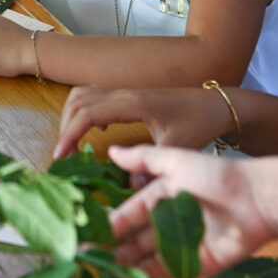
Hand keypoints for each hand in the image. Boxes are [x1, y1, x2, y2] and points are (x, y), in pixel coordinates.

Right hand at [55, 85, 233, 158]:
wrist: (217, 104)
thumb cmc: (200, 122)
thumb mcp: (178, 146)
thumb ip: (152, 164)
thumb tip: (129, 185)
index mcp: (131, 103)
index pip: (87, 114)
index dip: (69, 134)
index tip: (60, 157)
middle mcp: (123, 94)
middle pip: (78, 102)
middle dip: (65, 128)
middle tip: (65, 156)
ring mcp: (125, 92)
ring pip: (83, 95)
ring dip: (72, 117)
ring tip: (74, 144)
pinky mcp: (130, 97)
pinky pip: (95, 96)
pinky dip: (85, 112)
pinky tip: (98, 132)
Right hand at [105, 145, 276, 277]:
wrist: (260, 198)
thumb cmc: (218, 174)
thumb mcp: (177, 160)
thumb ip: (144, 157)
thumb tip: (111, 149)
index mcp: (165, 196)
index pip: (132, 214)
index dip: (114, 225)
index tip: (93, 236)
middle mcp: (175, 221)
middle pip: (142, 241)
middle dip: (121, 252)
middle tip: (98, 263)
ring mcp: (190, 244)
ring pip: (158, 262)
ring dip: (139, 271)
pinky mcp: (208, 264)